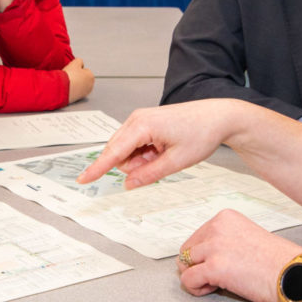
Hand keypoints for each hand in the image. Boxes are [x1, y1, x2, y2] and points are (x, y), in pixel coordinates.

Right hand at [63, 57, 94, 103]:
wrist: (62, 88)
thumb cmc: (69, 76)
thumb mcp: (75, 62)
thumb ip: (79, 61)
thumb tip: (80, 63)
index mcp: (91, 76)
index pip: (85, 70)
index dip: (77, 69)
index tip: (72, 71)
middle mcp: (90, 85)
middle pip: (83, 78)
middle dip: (78, 77)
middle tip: (70, 76)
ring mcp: (85, 93)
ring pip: (80, 85)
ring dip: (75, 83)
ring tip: (68, 82)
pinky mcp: (79, 98)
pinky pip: (76, 91)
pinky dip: (73, 89)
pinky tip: (68, 87)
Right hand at [77, 98, 244, 187]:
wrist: (218, 117)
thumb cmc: (201, 133)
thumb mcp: (177, 161)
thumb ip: (149, 174)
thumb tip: (129, 184)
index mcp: (142, 125)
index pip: (113, 152)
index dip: (98, 168)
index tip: (82, 180)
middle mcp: (136, 119)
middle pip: (119, 153)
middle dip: (135, 165)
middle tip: (162, 162)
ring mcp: (140, 119)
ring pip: (126, 151)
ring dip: (141, 160)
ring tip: (166, 154)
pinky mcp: (145, 122)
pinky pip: (135, 145)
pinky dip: (146, 153)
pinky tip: (164, 149)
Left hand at [177, 209, 301, 301]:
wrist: (296, 273)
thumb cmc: (278, 261)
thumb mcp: (247, 237)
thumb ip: (224, 240)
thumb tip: (202, 256)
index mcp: (225, 218)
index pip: (196, 237)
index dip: (204, 255)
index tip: (220, 263)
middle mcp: (217, 227)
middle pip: (186, 250)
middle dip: (197, 266)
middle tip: (216, 277)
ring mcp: (215, 247)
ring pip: (184, 264)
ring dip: (197, 277)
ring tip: (217, 283)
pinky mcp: (215, 267)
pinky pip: (188, 280)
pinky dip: (197, 289)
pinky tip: (214, 289)